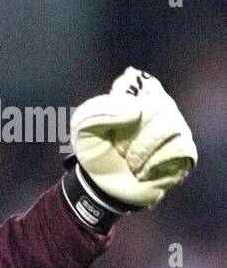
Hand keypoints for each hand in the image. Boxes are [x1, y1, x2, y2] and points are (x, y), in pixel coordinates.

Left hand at [70, 67, 197, 210]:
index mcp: (137, 94)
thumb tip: (135, 110)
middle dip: (129, 132)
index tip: (109, 121)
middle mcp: (161, 106)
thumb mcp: (83, 127)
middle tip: (118, 147)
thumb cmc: (95, 149)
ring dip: (141, 149)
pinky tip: (144, 170)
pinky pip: (178, 149)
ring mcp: (176, 128)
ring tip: (131, 161)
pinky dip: (154, 163)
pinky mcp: (185, 151)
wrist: (101, 185)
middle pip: (155, 105)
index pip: (138, 82)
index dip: (122, 99)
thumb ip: (99, 110)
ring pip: (168, 127)